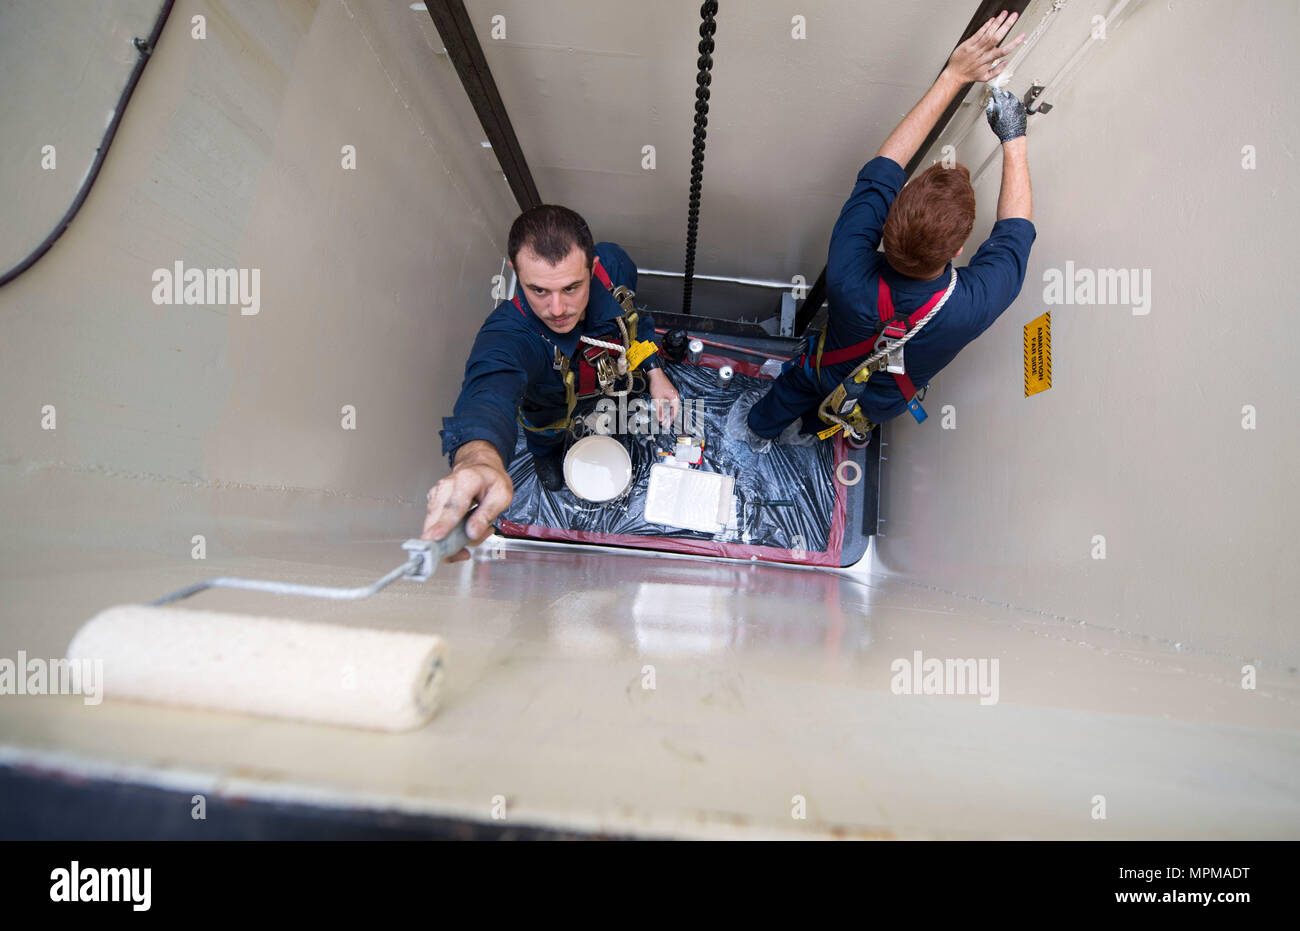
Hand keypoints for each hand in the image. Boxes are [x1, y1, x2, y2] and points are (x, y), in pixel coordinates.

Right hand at [421, 440, 512, 561]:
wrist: (479, 467)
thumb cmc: (491, 480)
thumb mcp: (502, 495)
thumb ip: (487, 514)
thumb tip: (472, 533)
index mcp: (466, 480)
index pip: (453, 505)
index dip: (445, 524)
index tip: (437, 537)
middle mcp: (445, 486)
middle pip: (437, 518)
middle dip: (448, 541)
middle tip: (464, 552)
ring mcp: (436, 494)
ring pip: (434, 525)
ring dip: (452, 539)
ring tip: (476, 532)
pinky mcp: (432, 503)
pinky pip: (435, 526)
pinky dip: (449, 535)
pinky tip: (466, 531)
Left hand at [647, 368, 679, 429]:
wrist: (655, 374)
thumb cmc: (657, 384)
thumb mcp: (657, 399)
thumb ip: (659, 410)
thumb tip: (661, 420)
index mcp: (675, 398)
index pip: (675, 412)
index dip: (671, 420)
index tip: (666, 426)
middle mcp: (675, 397)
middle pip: (673, 410)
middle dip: (669, 418)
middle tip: (664, 425)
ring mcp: (672, 395)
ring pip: (670, 407)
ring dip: (666, 413)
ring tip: (662, 420)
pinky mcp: (668, 393)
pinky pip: (668, 403)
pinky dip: (665, 408)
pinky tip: (661, 412)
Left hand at [944, 10, 1023, 84]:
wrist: (955, 74)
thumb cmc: (969, 75)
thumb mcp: (985, 78)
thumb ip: (997, 70)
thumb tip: (1006, 63)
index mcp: (988, 60)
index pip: (1004, 51)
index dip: (1014, 43)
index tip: (1022, 35)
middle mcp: (983, 53)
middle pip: (997, 38)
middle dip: (1007, 26)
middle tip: (1014, 17)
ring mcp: (975, 48)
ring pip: (989, 33)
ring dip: (997, 22)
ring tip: (1005, 14)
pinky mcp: (968, 44)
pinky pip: (978, 33)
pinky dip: (985, 26)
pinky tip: (992, 20)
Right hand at [985, 86, 1027, 141]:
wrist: (1013, 136)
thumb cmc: (1003, 129)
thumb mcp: (992, 119)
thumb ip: (990, 108)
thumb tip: (990, 101)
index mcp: (1003, 103)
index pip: (998, 92)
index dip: (994, 90)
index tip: (993, 89)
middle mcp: (1012, 101)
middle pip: (1006, 93)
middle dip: (1002, 96)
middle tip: (998, 101)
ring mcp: (1018, 104)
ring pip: (1012, 97)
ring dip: (1008, 100)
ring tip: (1004, 108)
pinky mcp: (1022, 108)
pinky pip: (1017, 103)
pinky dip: (1013, 104)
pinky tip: (1010, 111)